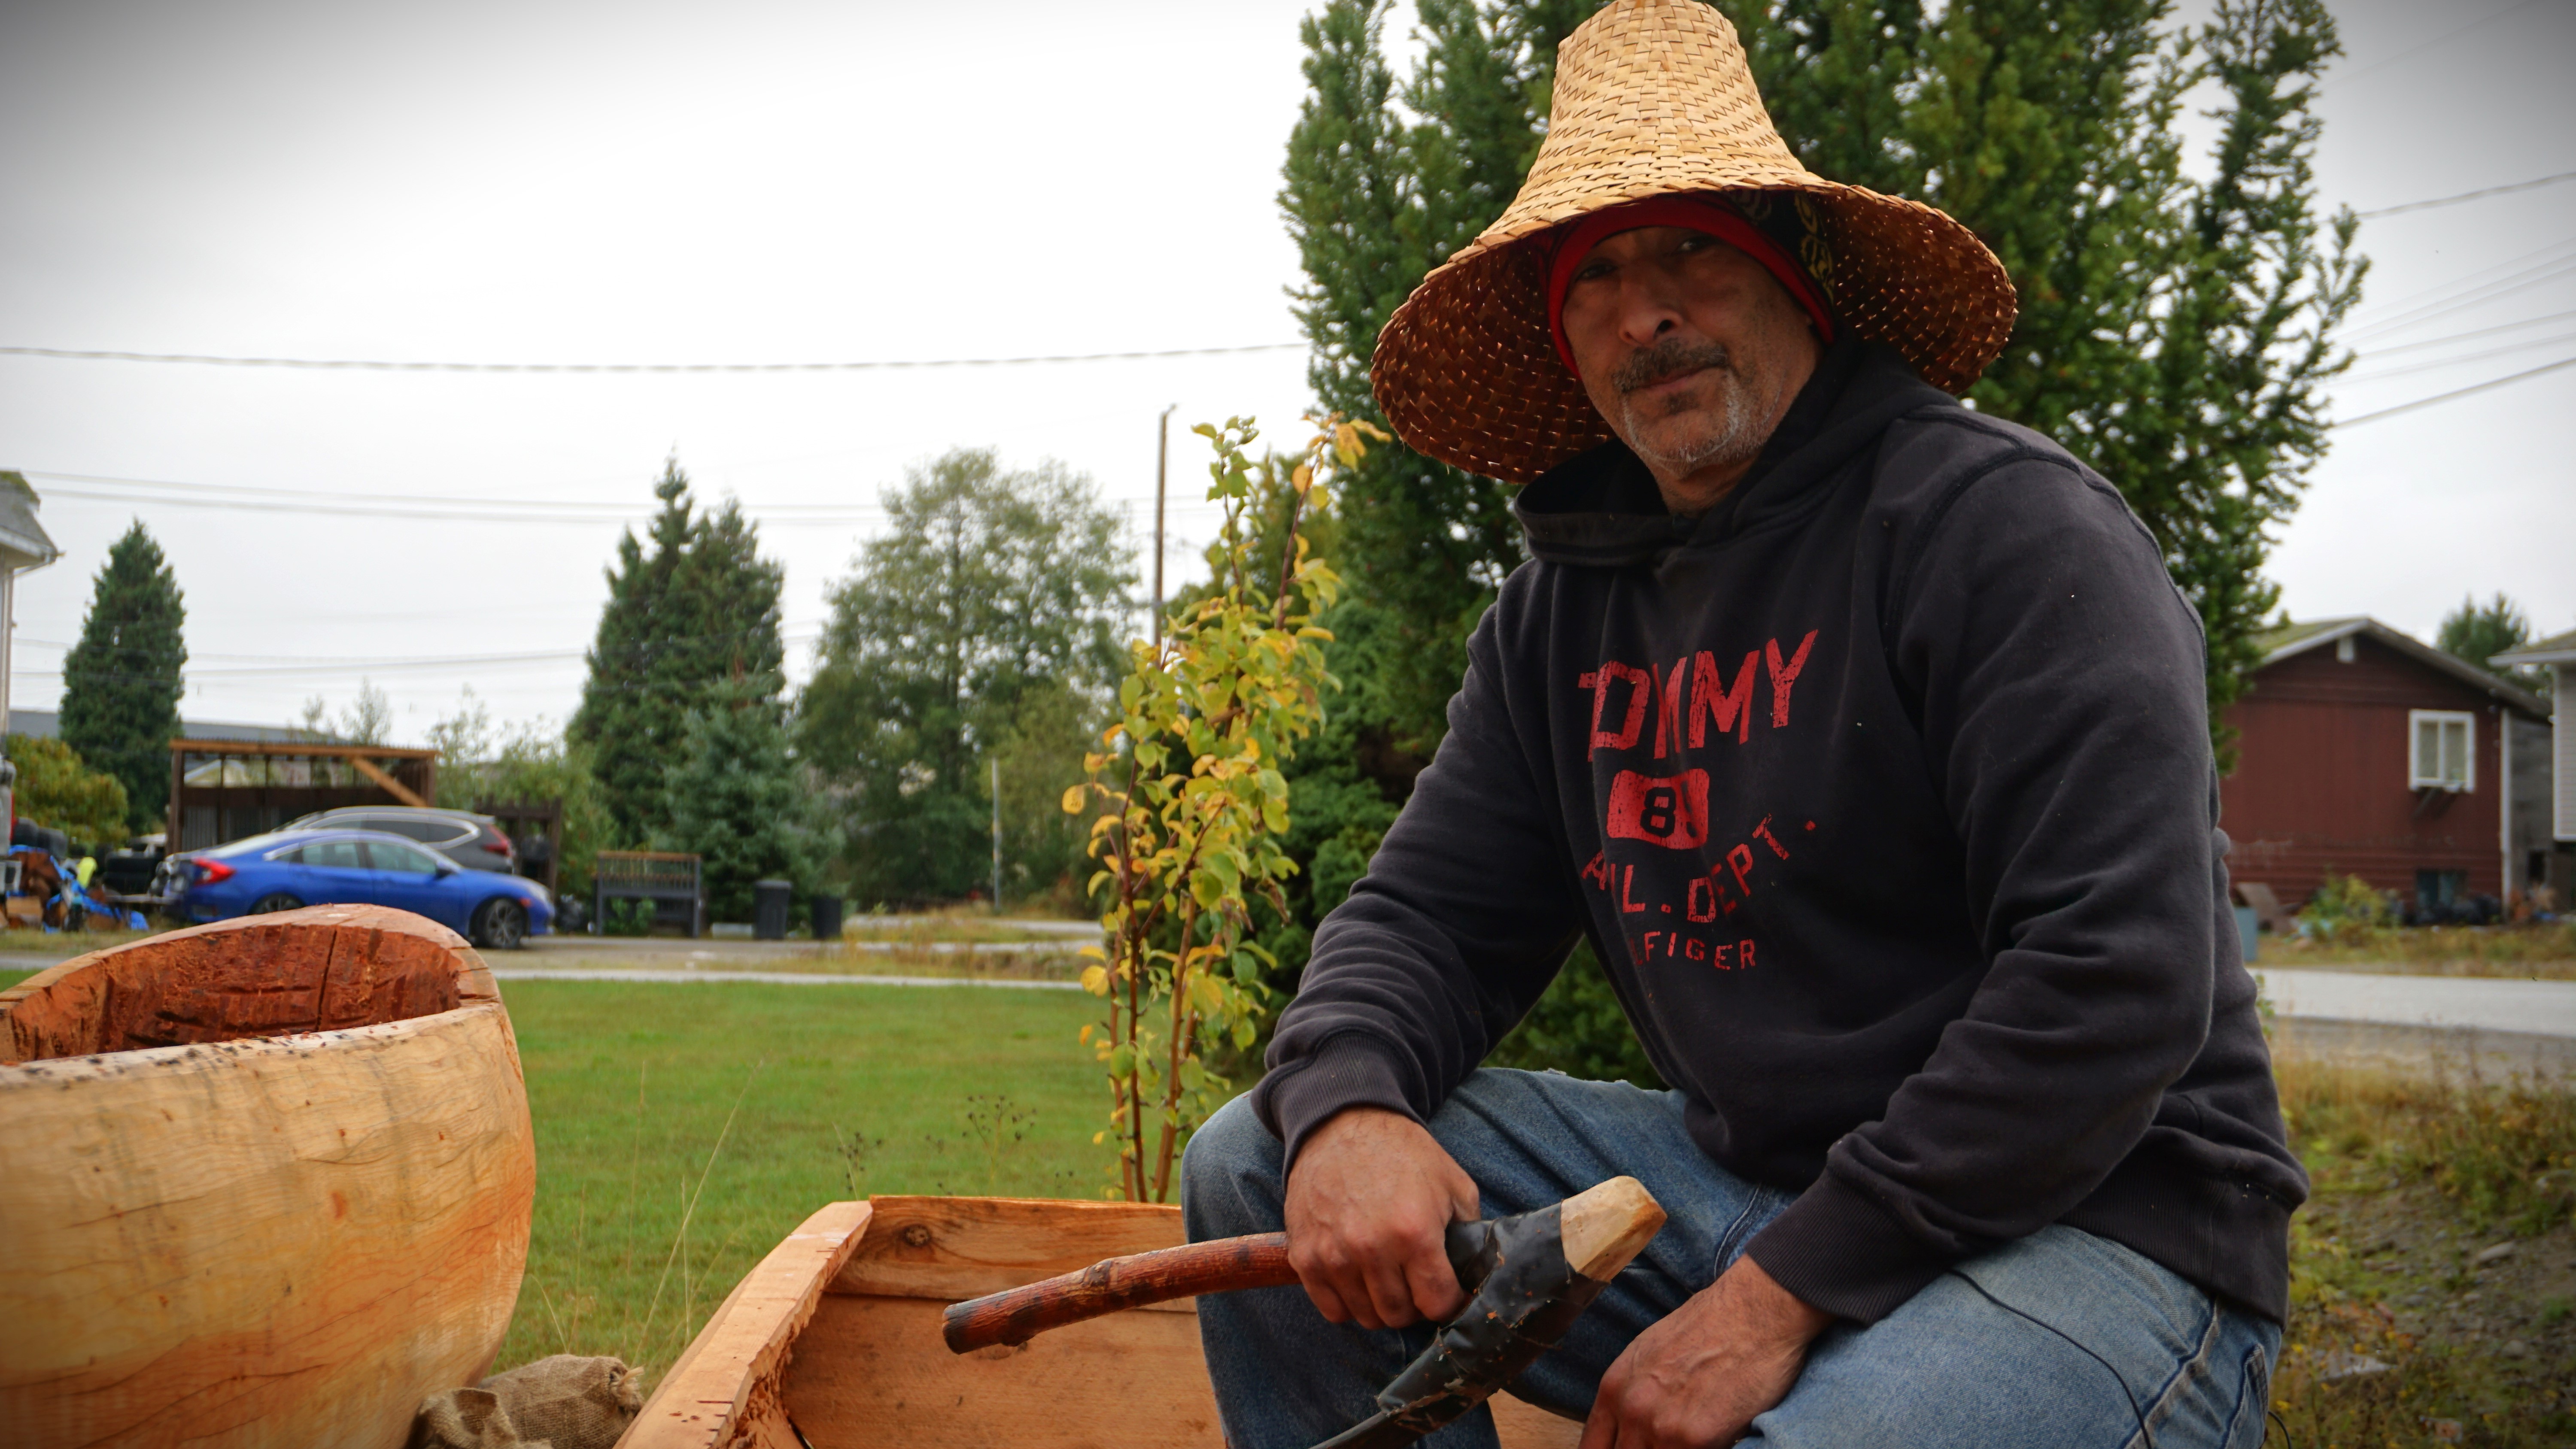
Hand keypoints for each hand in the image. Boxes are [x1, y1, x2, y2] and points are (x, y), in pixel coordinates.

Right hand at [1283, 1106, 1480, 1330]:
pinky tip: (1359, 1279)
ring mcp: (1333, 1255)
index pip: (1437, 1304)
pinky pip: (1331, 1310)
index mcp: (1414, 1232)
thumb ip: (1470, 1232)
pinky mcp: (1305, 1256)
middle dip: (1415, 1304)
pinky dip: (1348, 1303)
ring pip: (1366, 1317)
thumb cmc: (1403, 1153)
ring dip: (1381, 1305)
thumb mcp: (1453, 1183)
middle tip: (1415, 1281)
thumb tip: (1476, 1274)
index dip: (1448, 1301)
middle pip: (1400, 1315)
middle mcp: (1371, 1248)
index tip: (1447, 1291)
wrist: (1343, 1122)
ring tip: (1388, 1278)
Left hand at [1581, 1255, 1832, 1448]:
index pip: (1593, 1445)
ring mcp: (1661, 1426)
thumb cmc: (1709, 1327)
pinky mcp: (1696, 1438)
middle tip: (1666, 1443)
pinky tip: (1712, 1442)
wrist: (1753, 1310)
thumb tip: (1631, 1429)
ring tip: (1687, 1442)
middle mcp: (1631, 1409)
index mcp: (1615, 1387)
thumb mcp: (1650, 1354)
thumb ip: (1634, 1394)